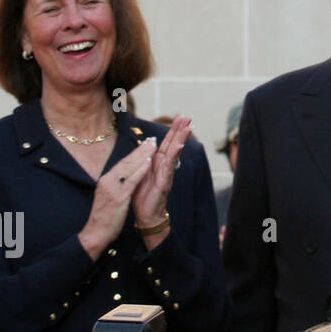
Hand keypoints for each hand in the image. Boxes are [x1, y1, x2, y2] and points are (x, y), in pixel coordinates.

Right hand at [77, 137, 155, 259]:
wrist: (96, 233)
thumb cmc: (105, 216)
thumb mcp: (110, 195)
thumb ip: (117, 184)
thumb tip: (126, 174)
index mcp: (106, 180)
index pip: (123, 162)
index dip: (135, 152)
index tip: (145, 143)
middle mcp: (107, 180)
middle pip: (126, 161)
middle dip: (140, 149)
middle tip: (152, 139)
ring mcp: (112, 188)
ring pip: (130, 167)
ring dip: (142, 155)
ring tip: (153, 145)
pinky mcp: (118, 197)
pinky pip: (131, 180)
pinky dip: (140, 170)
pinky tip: (149, 162)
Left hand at [131, 115, 191, 237]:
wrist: (146, 215)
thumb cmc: (143, 195)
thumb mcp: (142, 172)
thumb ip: (146, 159)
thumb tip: (149, 143)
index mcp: (157, 162)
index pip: (167, 142)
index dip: (173, 129)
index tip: (180, 117)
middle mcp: (164, 166)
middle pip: (174, 144)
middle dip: (180, 130)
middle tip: (188, 116)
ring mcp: (166, 173)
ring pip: (174, 152)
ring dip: (181, 139)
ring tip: (188, 127)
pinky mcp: (165, 181)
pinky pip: (170, 166)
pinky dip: (175, 155)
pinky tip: (179, 146)